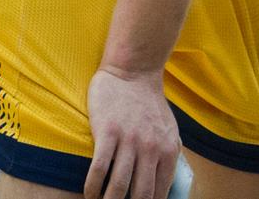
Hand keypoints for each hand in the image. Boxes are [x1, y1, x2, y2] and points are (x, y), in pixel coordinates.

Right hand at [84, 66, 179, 198]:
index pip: (160, 192)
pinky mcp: (108, 132)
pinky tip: (89, 193)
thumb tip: (163, 186)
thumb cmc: (150, 104)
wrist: (133, 72)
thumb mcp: (169, 130)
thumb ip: (167, 156)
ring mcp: (129, 140)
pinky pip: (99, 168)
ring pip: (118, 186)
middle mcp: (151, 148)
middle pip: (141, 194)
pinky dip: (92, 186)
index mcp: (168, 150)